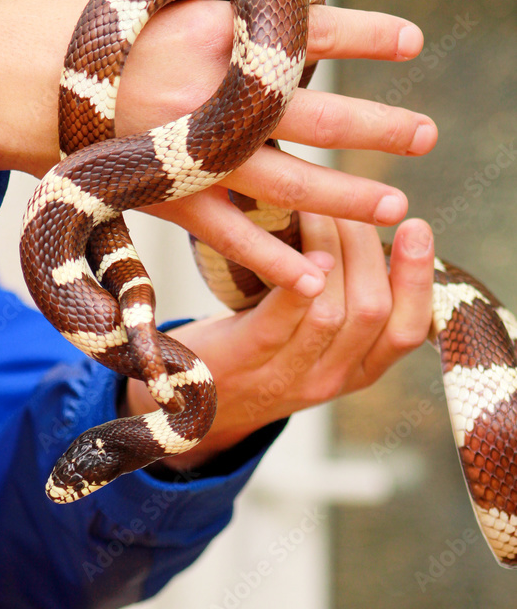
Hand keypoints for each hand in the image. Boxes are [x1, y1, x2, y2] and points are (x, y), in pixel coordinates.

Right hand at [0, 0, 436, 297]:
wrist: (7, 84)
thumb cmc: (72, 20)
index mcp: (214, 28)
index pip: (310, 29)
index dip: (367, 35)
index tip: (412, 43)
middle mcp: (214, 92)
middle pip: (317, 113)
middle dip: (378, 125)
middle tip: (426, 136)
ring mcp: (194, 151)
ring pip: (290, 180)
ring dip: (348, 196)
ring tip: (397, 207)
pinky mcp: (169, 196)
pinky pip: (231, 236)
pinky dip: (274, 259)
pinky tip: (316, 276)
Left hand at [124, 215, 434, 468]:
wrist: (190, 404)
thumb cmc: (258, 352)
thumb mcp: (312, 344)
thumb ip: (343, 305)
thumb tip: (370, 231)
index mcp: (355, 372)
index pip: (406, 332)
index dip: (419, 280)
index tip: (417, 227)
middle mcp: (328, 379)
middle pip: (373, 313)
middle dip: (370, 248)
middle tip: (354, 203)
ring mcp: (286, 375)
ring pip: (333, 311)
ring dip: (332, 248)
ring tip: (319, 207)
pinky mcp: (245, 359)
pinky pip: (282, 317)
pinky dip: (300, 279)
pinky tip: (301, 245)